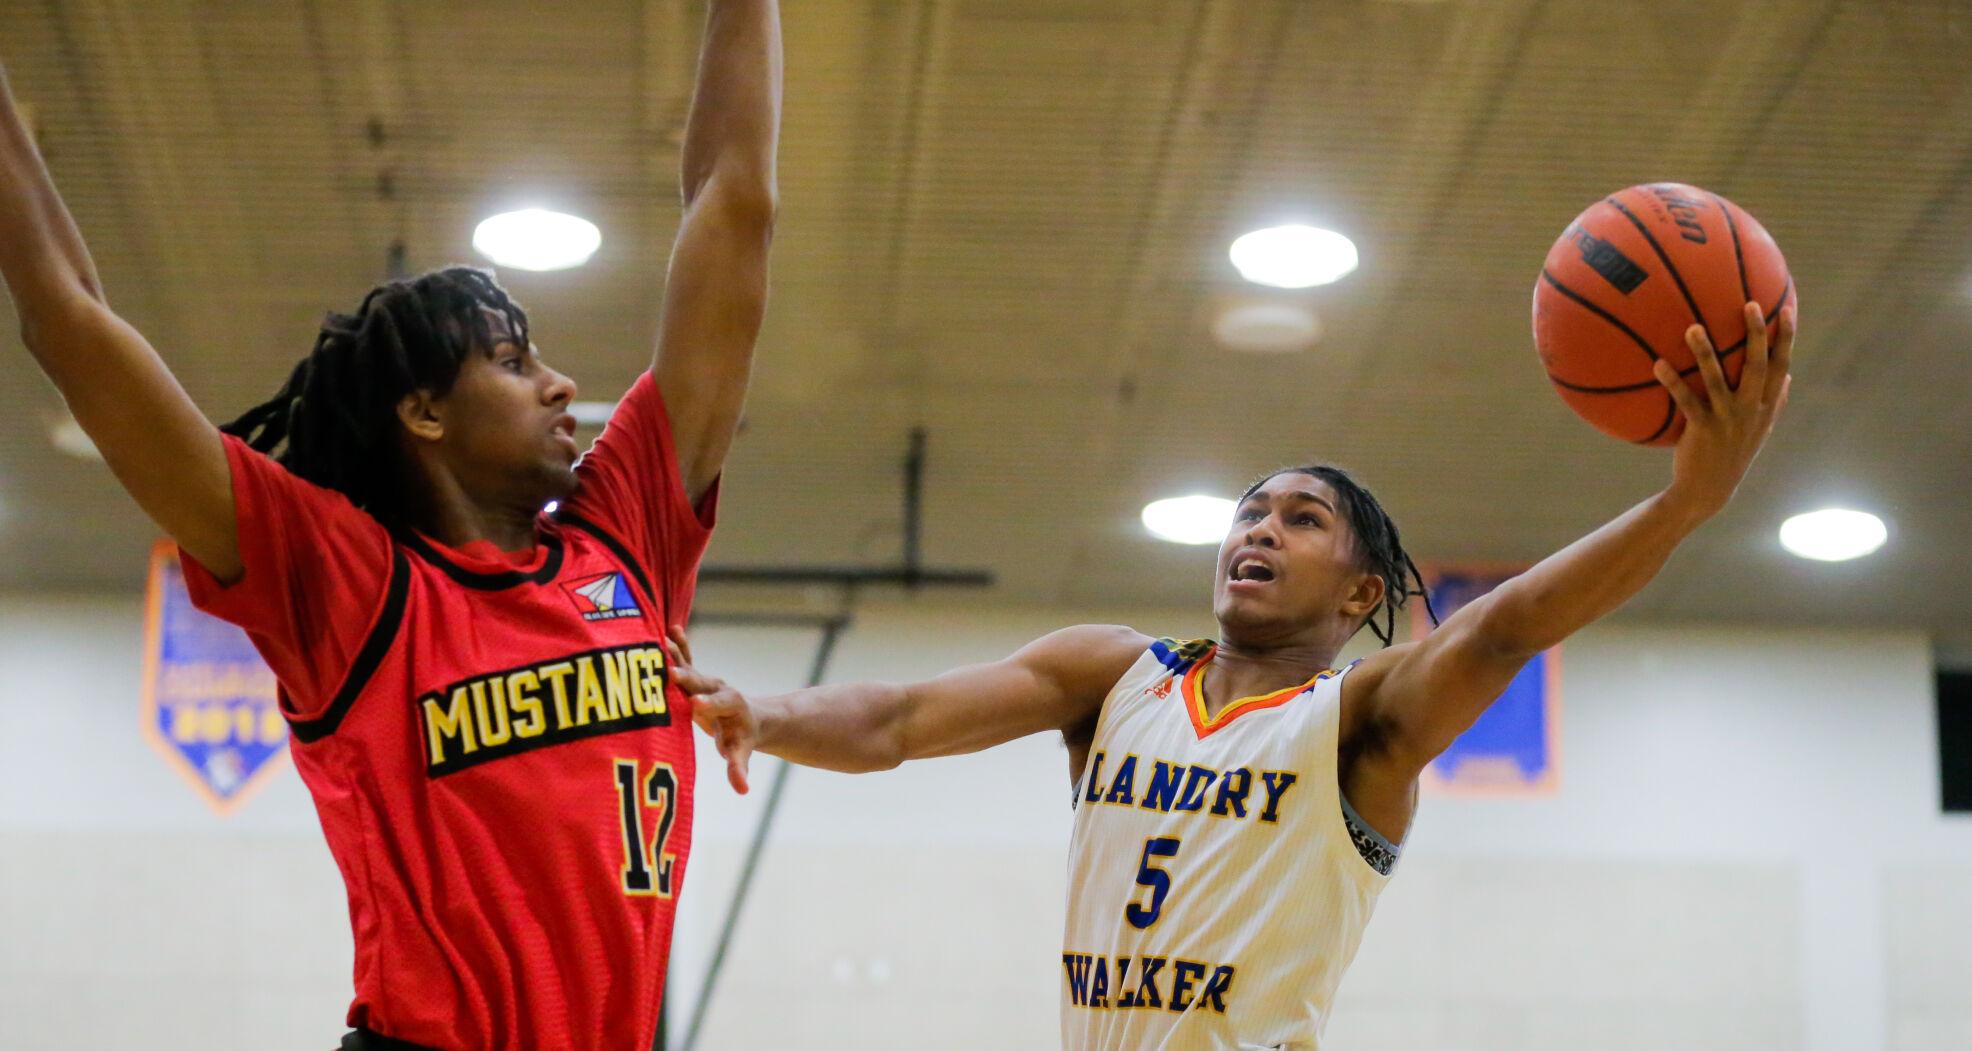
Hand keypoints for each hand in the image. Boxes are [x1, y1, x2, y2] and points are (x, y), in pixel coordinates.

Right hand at [665, 626, 755, 794]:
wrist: (747, 717)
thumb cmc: (740, 738)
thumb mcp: (740, 752)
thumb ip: (738, 768)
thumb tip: (742, 790)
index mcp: (729, 707)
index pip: (719, 705)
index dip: (709, 704)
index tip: (697, 704)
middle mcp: (717, 689)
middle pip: (701, 683)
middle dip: (686, 679)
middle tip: (670, 673)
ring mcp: (705, 681)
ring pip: (690, 666)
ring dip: (677, 655)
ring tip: (660, 642)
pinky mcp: (694, 677)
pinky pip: (686, 659)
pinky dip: (678, 646)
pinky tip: (666, 629)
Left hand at [1653, 301, 1793, 520]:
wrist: (1709, 491)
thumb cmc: (1733, 455)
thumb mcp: (1760, 431)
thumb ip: (1775, 403)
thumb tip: (1789, 376)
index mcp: (1766, 408)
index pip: (1781, 366)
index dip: (1786, 339)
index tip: (1788, 309)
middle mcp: (1751, 411)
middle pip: (1757, 367)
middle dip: (1756, 335)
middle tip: (1749, 304)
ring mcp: (1727, 421)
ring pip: (1718, 380)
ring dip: (1705, 352)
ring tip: (1692, 327)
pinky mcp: (1702, 430)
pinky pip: (1686, 401)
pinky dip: (1672, 381)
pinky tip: (1658, 363)